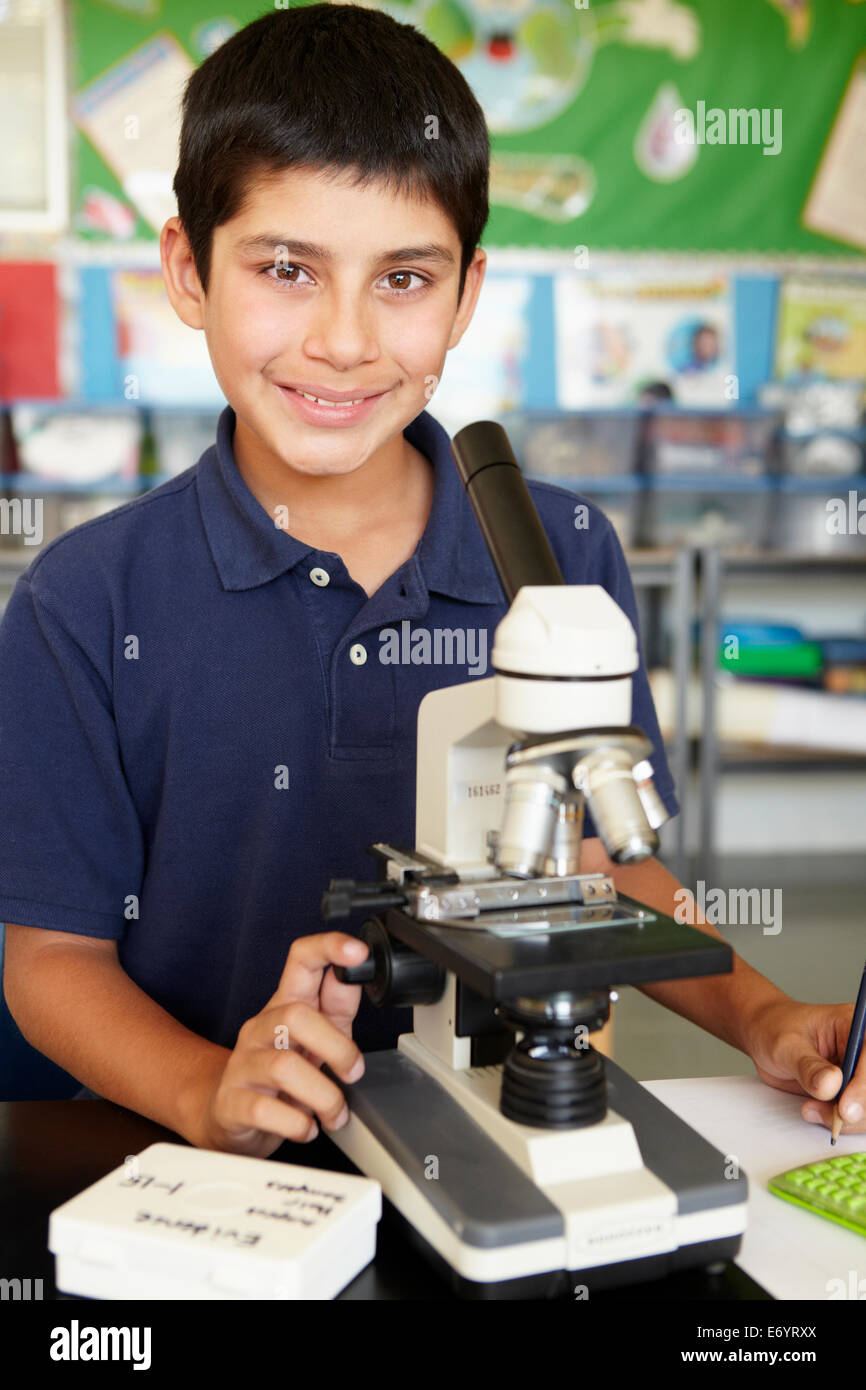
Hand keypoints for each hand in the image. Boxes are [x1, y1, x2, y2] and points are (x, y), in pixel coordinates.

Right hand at [197, 932, 368, 1155]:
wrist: (229, 1117)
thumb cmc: (279, 1076)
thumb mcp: (315, 1040)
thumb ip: (337, 1008)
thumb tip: (356, 975)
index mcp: (284, 1005)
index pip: (301, 959)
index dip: (329, 947)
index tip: (358, 952)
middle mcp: (260, 1028)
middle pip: (295, 1015)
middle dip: (337, 1047)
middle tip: (354, 1073)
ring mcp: (242, 1064)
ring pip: (283, 1067)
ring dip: (323, 1096)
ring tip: (333, 1113)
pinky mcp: (231, 1103)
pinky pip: (266, 1110)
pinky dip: (297, 1124)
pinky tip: (307, 1128)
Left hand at [746, 998, 864, 1136]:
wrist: (765, 1038)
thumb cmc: (774, 1029)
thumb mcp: (785, 1044)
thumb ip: (808, 1065)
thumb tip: (831, 1084)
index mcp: (854, 1026)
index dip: (863, 1086)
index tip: (845, 1108)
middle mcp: (862, 1052)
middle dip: (858, 1108)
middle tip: (831, 1115)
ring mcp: (858, 1074)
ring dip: (846, 1119)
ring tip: (811, 1108)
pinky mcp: (851, 1092)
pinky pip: (857, 1116)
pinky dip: (838, 1121)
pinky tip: (814, 1110)